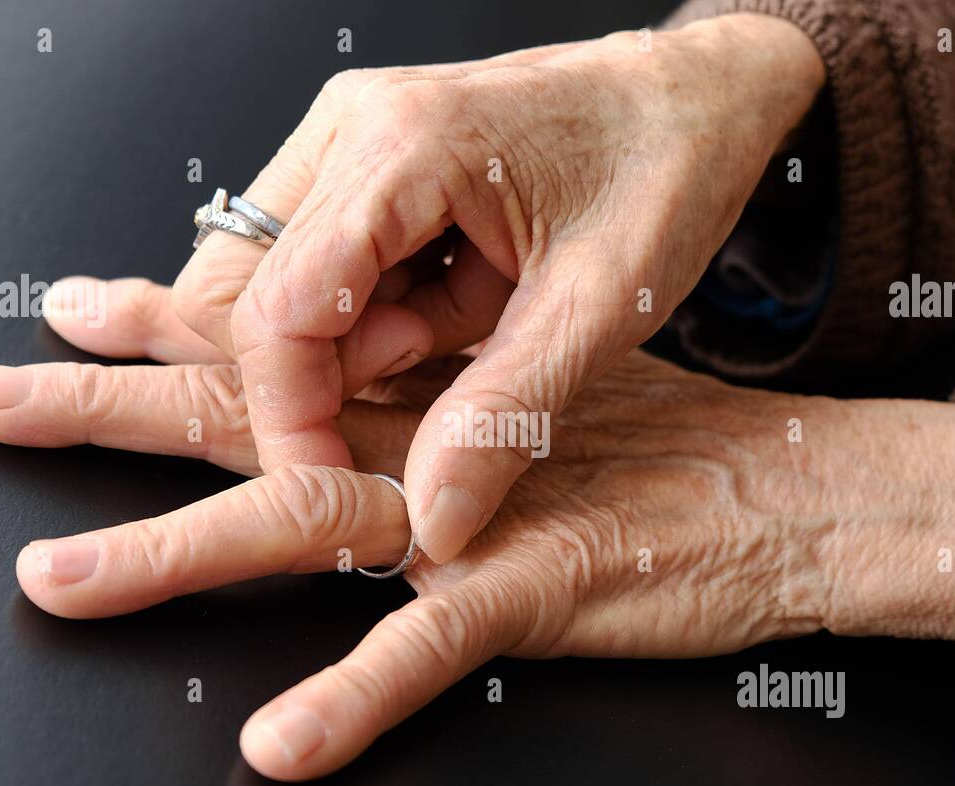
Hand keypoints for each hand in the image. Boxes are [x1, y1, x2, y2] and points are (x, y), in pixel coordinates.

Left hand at [0, 345, 954, 780]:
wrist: (798, 489)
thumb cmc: (683, 457)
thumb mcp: (551, 412)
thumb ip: (460, 416)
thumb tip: (388, 423)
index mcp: (437, 394)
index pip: (284, 352)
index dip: (176, 329)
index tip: (89, 307)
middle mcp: (436, 439)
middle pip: (250, 419)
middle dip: (115, 408)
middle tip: (1, 398)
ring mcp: (475, 513)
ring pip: (302, 525)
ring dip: (175, 555)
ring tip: (65, 577)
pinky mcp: (533, 588)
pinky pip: (427, 649)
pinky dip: (354, 696)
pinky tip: (283, 738)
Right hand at [43, 13, 825, 566]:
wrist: (701, 98)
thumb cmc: (667, 163)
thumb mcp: (599, 309)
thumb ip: (504, 419)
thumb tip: (431, 518)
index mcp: (403, 146)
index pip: (276, 313)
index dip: (292, 422)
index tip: (336, 488)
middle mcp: (355, 129)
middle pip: (253, 300)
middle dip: (328, 376)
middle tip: (435, 376)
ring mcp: (354, 142)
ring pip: (283, 291)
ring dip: (364, 345)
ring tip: (474, 321)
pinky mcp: (369, 167)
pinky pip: (327, 272)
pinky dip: (381, 318)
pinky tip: (463, 301)